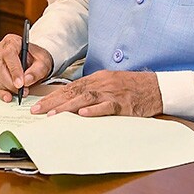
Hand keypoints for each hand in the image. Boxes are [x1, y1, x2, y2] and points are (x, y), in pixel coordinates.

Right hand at [0, 34, 52, 101]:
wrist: (34, 62)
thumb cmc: (37, 59)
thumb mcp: (43, 62)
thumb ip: (37, 70)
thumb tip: (27, 80)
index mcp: (12, 41)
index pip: (8, 54)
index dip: (14, 70)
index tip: (20, 83)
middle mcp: (0, 50)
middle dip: (11, 82)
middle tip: (23, 91)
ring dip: (8, 88)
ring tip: (22, 92)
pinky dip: (2, 92)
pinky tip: (10, 96)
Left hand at [30, 70, 162, 117]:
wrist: (156, 87)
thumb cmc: (132, 87)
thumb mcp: (110, 84)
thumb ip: (93, 90)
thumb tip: (72, 102)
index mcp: (97, 78)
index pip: (70, 87)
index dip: (53, 96)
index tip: (38, 105)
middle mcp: (102, 83)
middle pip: (73, 92)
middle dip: (53, 102)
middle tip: (37, 111)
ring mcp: (112, 92)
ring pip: (86, 98)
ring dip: (67, 107)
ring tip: (53, 115)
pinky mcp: (123, 103)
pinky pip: (107, 106)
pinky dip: (94, 110)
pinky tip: (83, 115)